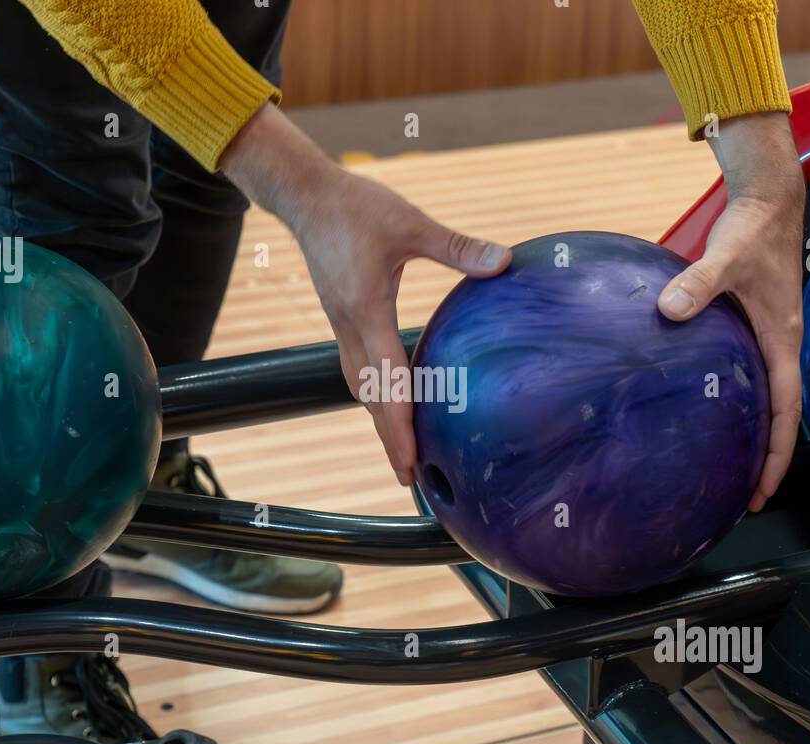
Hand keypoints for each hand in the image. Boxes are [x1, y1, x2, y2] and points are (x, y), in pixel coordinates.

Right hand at [222, 104, 511, 484]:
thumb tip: (503, 262)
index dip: (399, 422)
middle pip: (369, 397)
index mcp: (365, 311)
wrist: (306, 196)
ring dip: (380, 422)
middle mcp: (349, 327)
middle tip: (409, 480)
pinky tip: (391, 404)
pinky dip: (375, 395)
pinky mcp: (343, 319)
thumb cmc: (356, 206)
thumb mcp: (410, 222)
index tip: (412, 459)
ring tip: (401, 456)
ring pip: (360, 387)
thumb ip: (456, 246)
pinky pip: (358, 369)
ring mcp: (342, 326)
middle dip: (389, 439)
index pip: (386, 379)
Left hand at [656, 112, 804, 510]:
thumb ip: (697, 284)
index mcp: (782, 339)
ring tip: (723, 463)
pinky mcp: (749, 320)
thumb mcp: (726, 257)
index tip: (762, 492)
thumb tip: (667, 311)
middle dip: (764, 456)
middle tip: (741, 495)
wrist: (768, 196)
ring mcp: (765, 333)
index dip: (776, 455)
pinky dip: (733, 395)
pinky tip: (702, 404)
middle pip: (778, 414)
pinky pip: (745, 370)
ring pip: (763, 394)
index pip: (786, 412)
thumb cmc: (754, 227)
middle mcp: (779, 343)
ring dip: (750, 430)